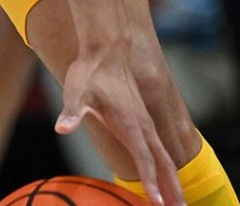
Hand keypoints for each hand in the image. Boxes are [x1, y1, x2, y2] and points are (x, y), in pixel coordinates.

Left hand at [56, 44, 185, 205]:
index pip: (145, 161)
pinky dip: (164, 165)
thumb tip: (61, 128)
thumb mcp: (76, 92)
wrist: (106, 50)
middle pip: (164, 164)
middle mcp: (143, 127)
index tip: (159, 204)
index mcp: (131, 126)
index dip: (152, 184)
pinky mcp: (142, 118)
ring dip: (172, 179)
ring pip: (164, 156)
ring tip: (178, 201)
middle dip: (172, 189)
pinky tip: (162, 174)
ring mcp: (145, 123)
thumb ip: (71, 113)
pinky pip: (158, 148)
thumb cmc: (89, 72)